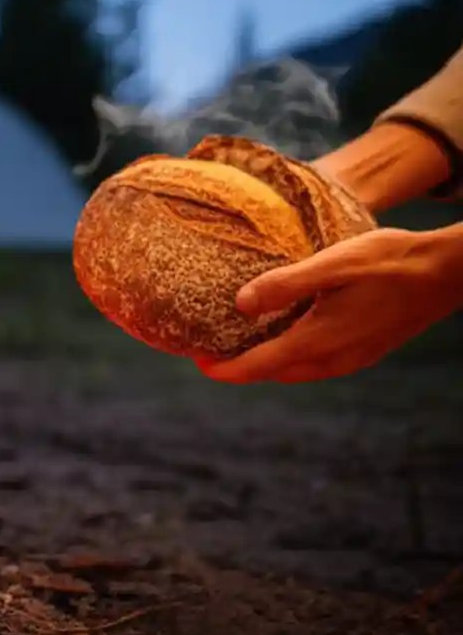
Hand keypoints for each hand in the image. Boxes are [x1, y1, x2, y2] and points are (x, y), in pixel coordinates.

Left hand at [198, 226, 462, 383]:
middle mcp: (332, 360)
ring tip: (241, 343)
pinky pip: (316, 363)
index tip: (196, 361)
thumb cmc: (389, 262)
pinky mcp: (364, 352)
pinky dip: (291, 355)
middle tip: (211, 349)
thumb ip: (284, 284)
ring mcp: (351, 360)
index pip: (257, 366)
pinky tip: (286, 333)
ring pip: (295, 371)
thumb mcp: (331, 264)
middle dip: (240, 366)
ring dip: (266, 362)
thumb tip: (240, 303)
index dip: (223, 368)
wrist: (447, 273)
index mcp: (317, 342)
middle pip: (272, 373)